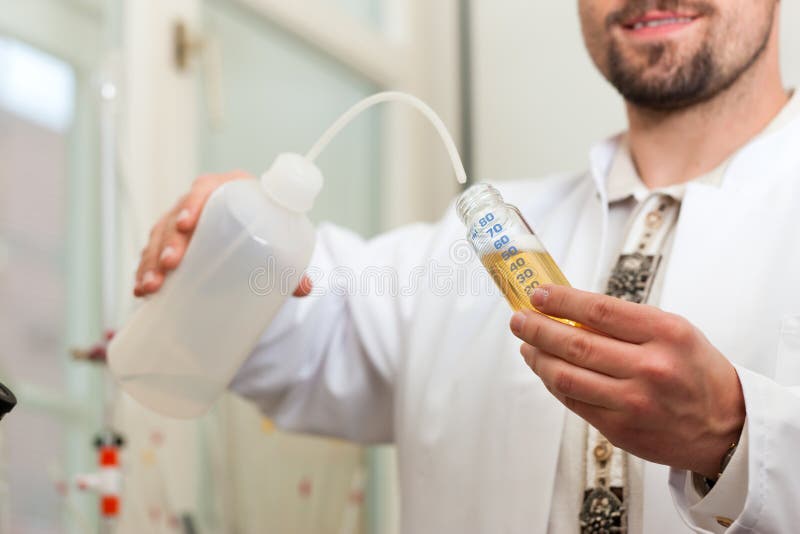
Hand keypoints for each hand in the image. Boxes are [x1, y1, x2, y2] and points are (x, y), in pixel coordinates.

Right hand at [133, 170, 312, 297]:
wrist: (261, 229)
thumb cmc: (271, 228)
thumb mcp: (282, 241)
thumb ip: (291, 264)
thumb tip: (303, 289)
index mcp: (230, 189)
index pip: (205, 189)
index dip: (193, 204)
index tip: (186, 225)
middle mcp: (202, 202)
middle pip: (177, 216)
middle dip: (168, 241)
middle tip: (171, 265)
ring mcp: (183, 221)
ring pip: (160, 236)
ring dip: (151, 260)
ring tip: (150, 287)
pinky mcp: (173, 241)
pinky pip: (153, 252)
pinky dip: (145, 270)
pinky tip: (140, 290)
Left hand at [509, 284, 744, 478]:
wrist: (725, 427)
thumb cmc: (696, 372)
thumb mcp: (673, 332)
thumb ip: (626, 322)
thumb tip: (569, 311)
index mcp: (665, 333)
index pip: (599, 310)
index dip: (562, 301)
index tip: (539, 294)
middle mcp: (649, 367)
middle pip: (576, 344)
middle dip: (538, 328)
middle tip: (519, 319)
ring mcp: (633, 402)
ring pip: (567, 376)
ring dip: (538, 357)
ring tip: (526, 345)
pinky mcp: (619, 429)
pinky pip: (573, 401)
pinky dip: (553, 382)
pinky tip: (545, 369)